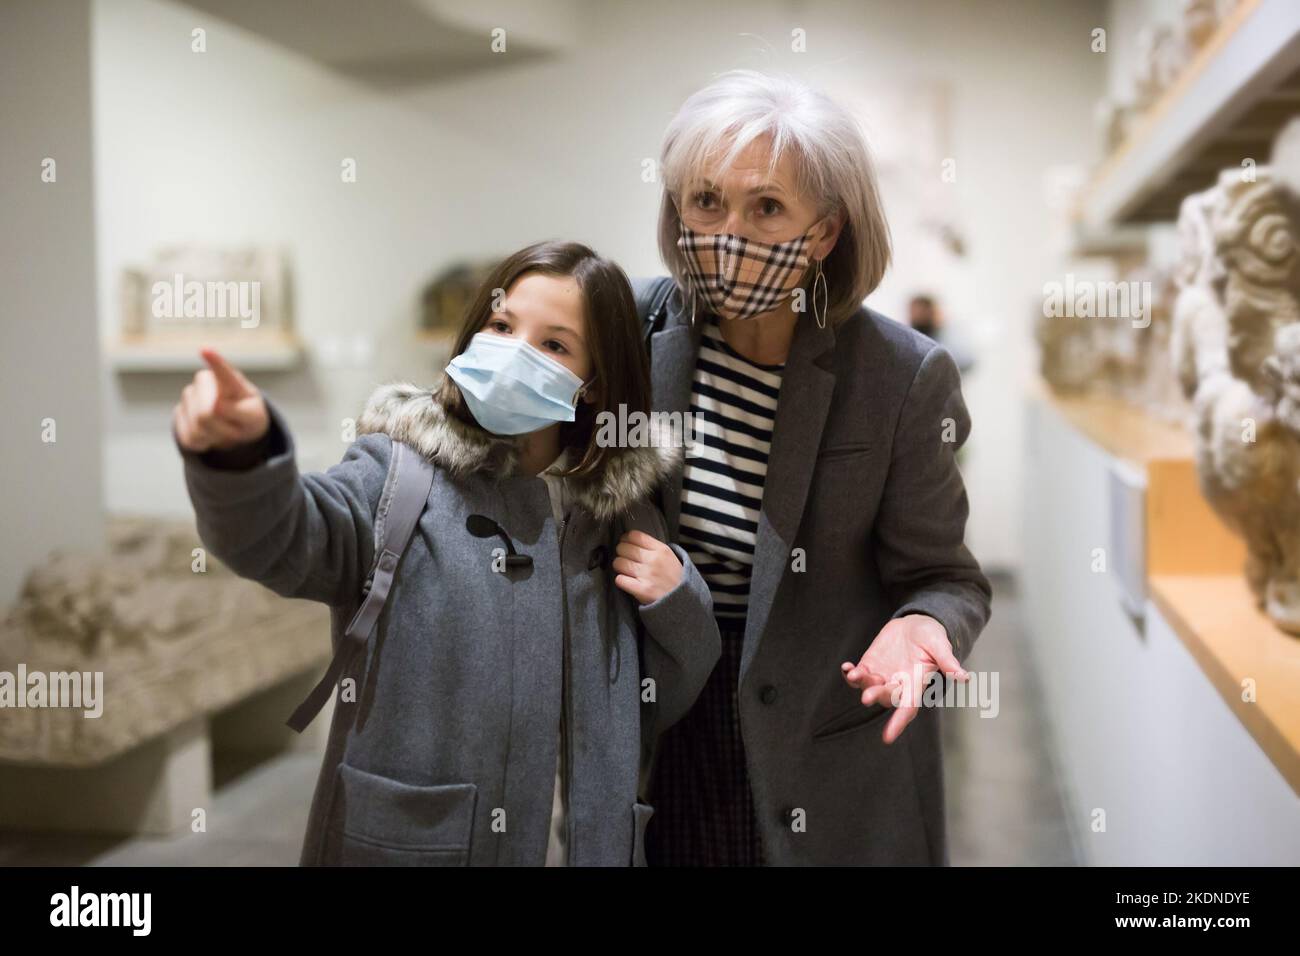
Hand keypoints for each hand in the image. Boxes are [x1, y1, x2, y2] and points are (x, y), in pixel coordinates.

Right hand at [172, 348, 268, 452]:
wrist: (237, 427)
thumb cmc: (249, 416)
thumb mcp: (254, 417)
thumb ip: (241, 412)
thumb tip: (215, 406)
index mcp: (228, 379)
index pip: (222, 370)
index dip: (214, 360)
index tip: (205, 349)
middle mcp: (204, 383)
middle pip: (206, 413)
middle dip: (224, 428)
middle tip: (236, 428)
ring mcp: (188, 398)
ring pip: (197, 428)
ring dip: (216, 437)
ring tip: (225, 430)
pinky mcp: (178, 415)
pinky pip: (189, 439)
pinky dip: (204, 444)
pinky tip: (210, 436)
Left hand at [612, 530, 681, 604]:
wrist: (684, 600)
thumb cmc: (675, 578)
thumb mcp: (671, 557)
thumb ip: (653, 548)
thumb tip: (632, 540)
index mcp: (661, 550)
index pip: (634, 535)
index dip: (625, 539)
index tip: (626, 544)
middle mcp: (653, 560)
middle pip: (623, 548)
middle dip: (621, 553)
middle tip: (626, 559)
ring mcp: (647, 575)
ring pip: (618, 563)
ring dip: (620, 567)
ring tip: (626, 571)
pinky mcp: (642, 590)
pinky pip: (620, 579)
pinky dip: (621, 581)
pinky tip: (627, 581)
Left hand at [839, 614, 969, 745]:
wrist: (914, 625)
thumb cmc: (931, 637)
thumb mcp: (940, 645)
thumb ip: (948, 662)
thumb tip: (964, 678)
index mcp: (917, 684)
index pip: (908, 708)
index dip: (898, 723)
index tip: (887, 738)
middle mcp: (899, 685)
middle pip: (886, 698)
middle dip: (876, 696)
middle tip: (867, 696)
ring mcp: (882, 676)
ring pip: (869, 687)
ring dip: (861, 684)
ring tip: (854, 673)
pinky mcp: (870, 665)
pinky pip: (857, 675)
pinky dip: (850, 674)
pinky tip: (846, 668)